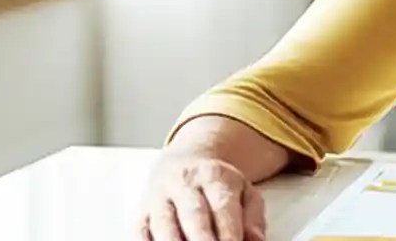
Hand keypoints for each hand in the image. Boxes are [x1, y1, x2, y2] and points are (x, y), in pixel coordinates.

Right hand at [138, 151, 266, 240]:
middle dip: (202, 240)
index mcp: (215, 176)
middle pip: (193, 214)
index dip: (228, 231)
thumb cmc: (218, 186)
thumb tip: (256, 239)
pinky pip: (139, 231)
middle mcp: (184, 184)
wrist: (183, 163)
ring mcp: (159, 198)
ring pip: (163, 224)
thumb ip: (253, 218)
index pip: (222, 206)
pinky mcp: (141, 213)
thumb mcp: (244, 192)